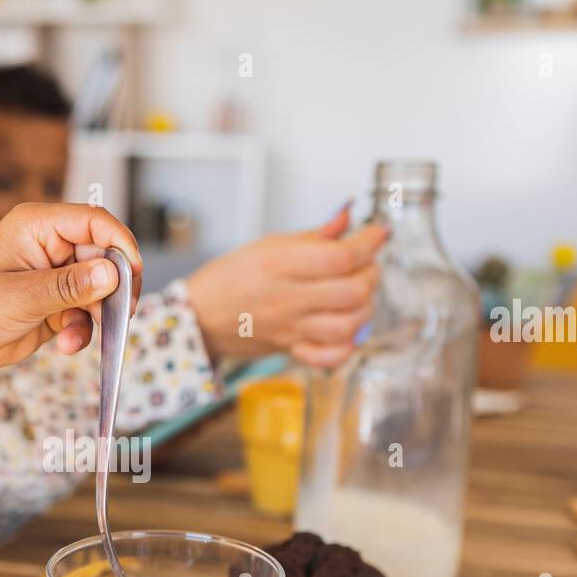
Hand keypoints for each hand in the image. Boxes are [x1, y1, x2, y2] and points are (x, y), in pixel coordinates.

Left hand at [0, 203, 141, 394]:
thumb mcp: (20, 297)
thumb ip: (69, 286)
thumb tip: (113, 274)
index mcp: (39, 226)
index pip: (95, 222)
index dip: (120, 244)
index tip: (132, 275)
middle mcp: (52, 246)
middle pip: (105, 257)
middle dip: (113, 288)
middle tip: (118, 314)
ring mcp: (56, 276)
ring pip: (100, 290)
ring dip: (97, 316)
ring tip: (76, 336)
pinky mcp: (57, 304)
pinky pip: (86, 314)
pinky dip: (82, 331)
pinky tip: (65, 345)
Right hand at [184, 208, 387, 368]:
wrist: (198, 317)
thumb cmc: (228, 279)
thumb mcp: (267, 245)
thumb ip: (312, 236)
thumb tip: (346, 219)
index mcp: (279, 265)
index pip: (341, 256)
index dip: (369, 243)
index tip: (377, 233)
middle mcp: (288, 298)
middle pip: (352, 291)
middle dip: (372, 273)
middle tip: (368, 263)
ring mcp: (291, 328)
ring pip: (348, 325)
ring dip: (366, 307)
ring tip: (360, 294)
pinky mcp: (291, 349)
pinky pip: (328, 357)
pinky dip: (347, 347)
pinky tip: (348, 329)